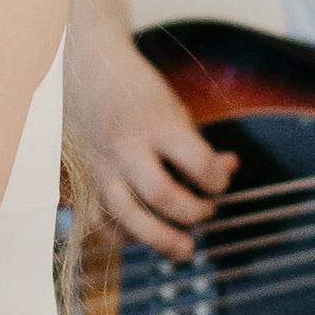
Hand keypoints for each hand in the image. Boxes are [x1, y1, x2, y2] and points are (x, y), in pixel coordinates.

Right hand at [67, 38, 230, 252]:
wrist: (86, 67)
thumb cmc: (136, 88)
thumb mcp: (174, 108)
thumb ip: (198, 144)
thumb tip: (229, 169)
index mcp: (157, 124)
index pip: (199, 165)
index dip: (218, 180)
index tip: (220, 182)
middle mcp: (127, 148)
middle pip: (163, 196)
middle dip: (194, 213)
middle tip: (207, 211)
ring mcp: (102, 167)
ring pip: (128, 216)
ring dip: (161, 239)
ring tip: (184, 248)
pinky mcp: (85, 179)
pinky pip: (101, 221)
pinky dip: (123, 236)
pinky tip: (143, 235)